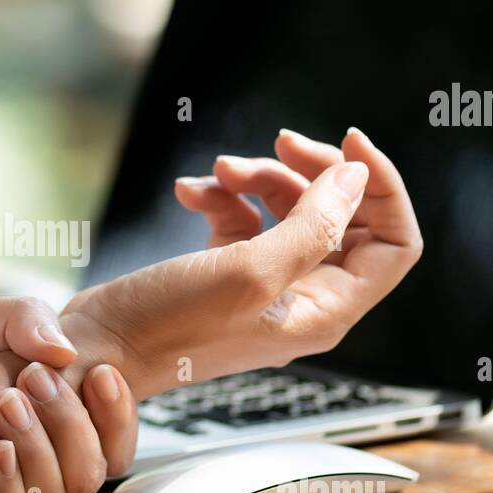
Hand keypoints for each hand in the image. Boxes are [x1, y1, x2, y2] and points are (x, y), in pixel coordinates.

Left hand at [0, 361, 136, 492]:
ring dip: (43, 451)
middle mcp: (21, 448)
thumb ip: (20, 321)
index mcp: (37, 406)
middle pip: (89, 470)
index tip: (100, 375)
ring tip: (4, 402)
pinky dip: (8, 489)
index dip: (117, 415)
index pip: (107, 434)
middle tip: (35, 380)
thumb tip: (69, 354)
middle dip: (75, 425)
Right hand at [58, 127, 421, 398]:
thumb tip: (356, 178)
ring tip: (219, 170)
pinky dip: (221, 196)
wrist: (98, 349)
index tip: (349, 144)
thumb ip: (312, 225)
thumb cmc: (165, 330)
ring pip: (290, 209)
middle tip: (279, 142)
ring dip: (258, 178)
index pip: (394, 244)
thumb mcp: (247, 271)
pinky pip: (243, 218)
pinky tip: (190, 191)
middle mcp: (302, 299)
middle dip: (313, 172)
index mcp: (325, 311)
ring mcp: (264, 284)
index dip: (383, 189)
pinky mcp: (225, 271)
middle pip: (344, 217)